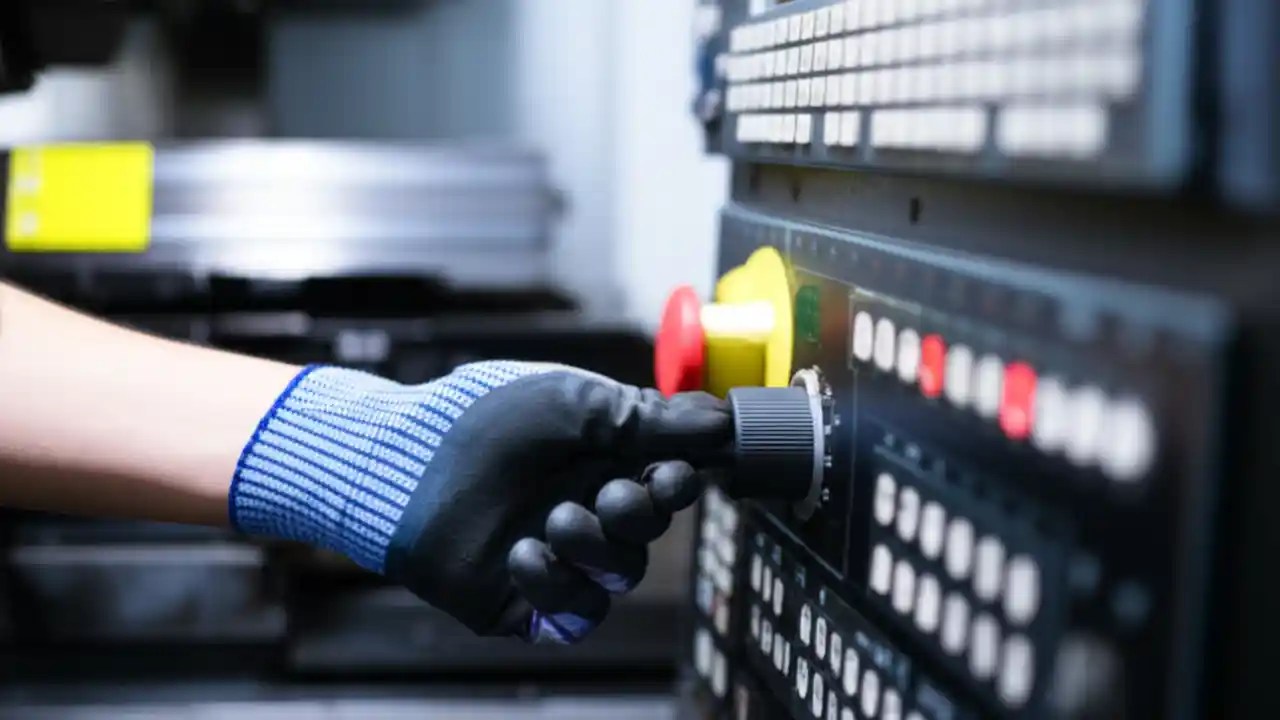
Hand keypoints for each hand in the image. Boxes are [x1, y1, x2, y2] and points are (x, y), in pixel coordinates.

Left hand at [229, 361, 731, 642]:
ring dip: (595, 545)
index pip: (666, 482)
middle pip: (649, 530)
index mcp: (601, 458)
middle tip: (608, 494)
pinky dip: (555, 582)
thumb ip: (650, 417)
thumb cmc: (485, 416)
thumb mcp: (576, 402)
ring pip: (619, 574)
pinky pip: (573, 611)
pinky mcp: (524, 598)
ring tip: (553, 520)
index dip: (677, 483)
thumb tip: (721, 420)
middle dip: (637, 512)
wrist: (407, 460)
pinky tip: (522, 552)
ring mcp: (555, 553)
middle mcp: (584, 505)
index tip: (669, 474)